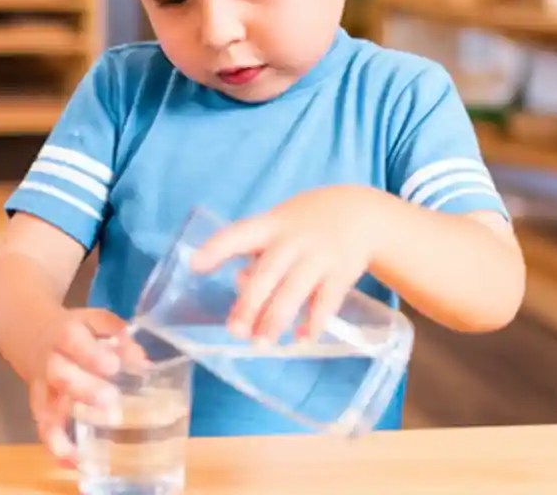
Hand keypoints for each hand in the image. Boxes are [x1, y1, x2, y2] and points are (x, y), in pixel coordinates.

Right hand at [30, 308, 145, 464]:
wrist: (31, 333)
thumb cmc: (75, 329)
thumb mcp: (96, 320)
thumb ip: (120, 336)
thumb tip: (143, 362)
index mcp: (64, 334)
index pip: (72, 341)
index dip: (90, 355)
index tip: (113, 366)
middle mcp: (50, 362)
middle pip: (59, 376)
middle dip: (83, 390)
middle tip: (110, 401)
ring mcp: (42, 386)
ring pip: (45, 406)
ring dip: (63, 427)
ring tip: (83, 446)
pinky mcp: (40, 406)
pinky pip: (44, 427)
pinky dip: (56, 445)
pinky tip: (72, 460)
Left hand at [190, 185, 383, 343]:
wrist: (361, 214)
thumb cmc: (305, 224)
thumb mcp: (278, 226)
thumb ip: (257, 253)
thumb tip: (240, 284)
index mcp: (271, 225)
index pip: (238, 234)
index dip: (217, 248)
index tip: (196, 265)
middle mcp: (293, 240)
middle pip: (267, 273)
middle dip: (249, 304)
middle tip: (234, 331)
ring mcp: (319, 257)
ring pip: (294, 292)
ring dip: (276, 319)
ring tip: (261, 343)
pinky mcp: (341, 274)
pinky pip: (325, 303)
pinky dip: (313, 323)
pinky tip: (300, 339)